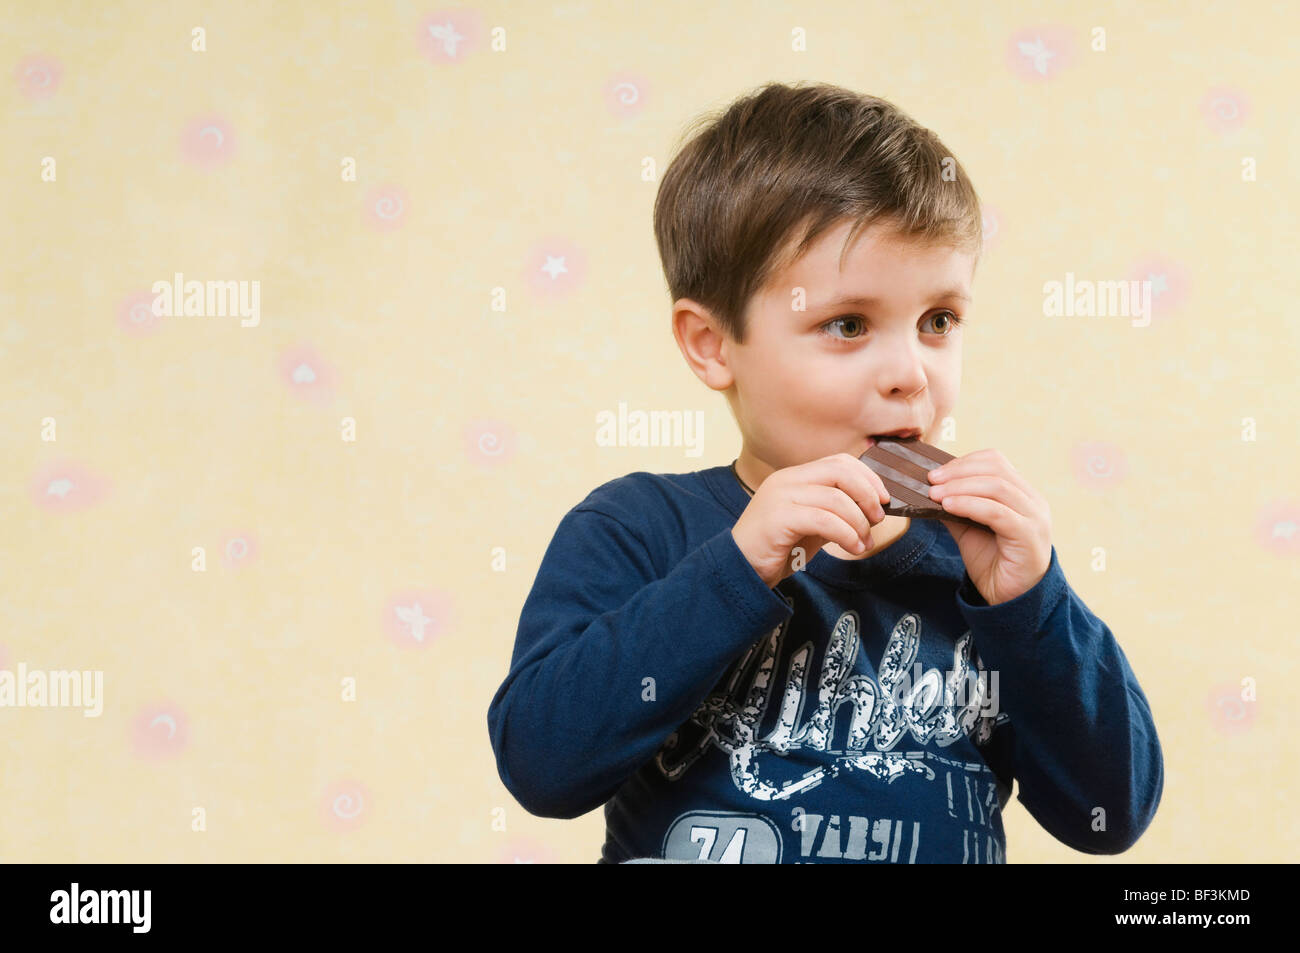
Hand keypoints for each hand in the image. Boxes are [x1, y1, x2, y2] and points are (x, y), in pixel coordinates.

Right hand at [731, 453, 892, 588]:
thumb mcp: (812, 525)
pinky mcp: (778, 518)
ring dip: (859, 523)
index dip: (868, 477)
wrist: (740, 569)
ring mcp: (780, 496)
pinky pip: (824, 520)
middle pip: (840, 471)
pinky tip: (852, 548)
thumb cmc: (777, 548)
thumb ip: (835, 511)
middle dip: (868, 494)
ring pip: (836, 498)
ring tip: (863, 543)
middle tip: (878, 518)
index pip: (839, 461)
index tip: (884, 499)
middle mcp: (786, 480)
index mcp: (795, 476)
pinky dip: (846, 534)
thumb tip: (872, 508)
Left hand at [926, 448, 1051, 604]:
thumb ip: (955, 506)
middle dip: (958, 472)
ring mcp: (1034, 518)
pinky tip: (949, 507)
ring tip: (935, 495)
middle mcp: (1033, 501)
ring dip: (960, 487)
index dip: (963, 462)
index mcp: (1021, 494)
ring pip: (997, 487)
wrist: (1009, 599)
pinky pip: (997, 512)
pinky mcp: (1029, 536)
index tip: (936, 473)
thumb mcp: (968, 528)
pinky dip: (969, 505)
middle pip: (995, 469)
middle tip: (931, 481)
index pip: (994, 461)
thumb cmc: (992, 562)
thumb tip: (930, 488)